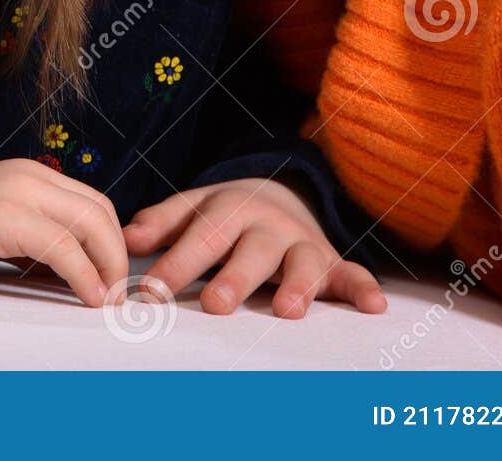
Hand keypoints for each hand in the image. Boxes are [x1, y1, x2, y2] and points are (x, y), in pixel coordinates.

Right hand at [0, 159, 128, 305]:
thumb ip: (36, 243)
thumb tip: (78, 276)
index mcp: (30, 176)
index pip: (94, 202)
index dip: (113, 242)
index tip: (115, 278)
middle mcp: (30, 176)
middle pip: (100, 211)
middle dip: (117, 255)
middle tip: (117, 293)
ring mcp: (17, 193)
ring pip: (90, 224)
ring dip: (108, 266)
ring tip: (107, 299)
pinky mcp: (4, 218)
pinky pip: (62, 247)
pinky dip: (84, 274)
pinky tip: (88, 296)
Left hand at [124, 177, 386, 317]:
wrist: (279, 191)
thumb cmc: (224, 213)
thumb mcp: (193, 208)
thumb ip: (162, 223)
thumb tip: (127, 238)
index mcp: (227, 209)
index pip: (200, 237)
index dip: (177, 264)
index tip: (153, 292)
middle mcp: (267, 225)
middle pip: (250, 250)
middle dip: (234, 277)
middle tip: (215, 304)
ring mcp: (301, 242)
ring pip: (302, 261)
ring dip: (298, 284)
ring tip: (288, 310)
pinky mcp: (332, 262)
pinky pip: (352, 273)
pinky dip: (363, 287)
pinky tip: (374, 304)